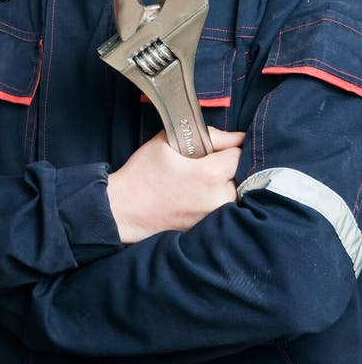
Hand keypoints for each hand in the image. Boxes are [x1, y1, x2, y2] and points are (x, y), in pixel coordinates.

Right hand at [107, 127, 244, 243]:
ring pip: (233, 192)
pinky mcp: (207, 227)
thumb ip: (208, 135)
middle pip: (240, 174)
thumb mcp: (167, 141)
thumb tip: (236, 137)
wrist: (123, 209)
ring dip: (224, 182)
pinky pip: (221, 207)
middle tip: (205, 159)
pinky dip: (214, 198)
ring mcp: (213, 217)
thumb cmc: (142, 172)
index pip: (239, 153)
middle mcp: (218, 199)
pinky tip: (194, 193)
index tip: (218, 144)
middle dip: (227, 164)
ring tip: (199, 177)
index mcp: (210, 175)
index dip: (230, 144)